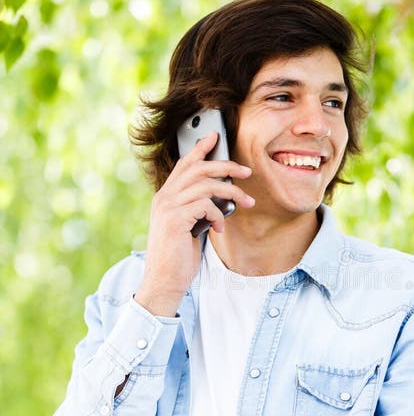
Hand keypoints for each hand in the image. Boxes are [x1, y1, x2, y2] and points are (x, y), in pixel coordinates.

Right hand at [136, 130, 254, 315]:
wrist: (164, 280)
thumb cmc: (179, 256)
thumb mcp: (189, 226)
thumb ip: (198, 208)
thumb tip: (221, 196)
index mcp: (166, 197)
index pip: (184, 164)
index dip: (200, 148)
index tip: (215, 136)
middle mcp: (164, 197)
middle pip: (198, 168)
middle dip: (226, 166)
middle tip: (246, 172)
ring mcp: (168, 207)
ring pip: (206, 185)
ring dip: (231, 192)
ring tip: (246, 203)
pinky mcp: (175, 219)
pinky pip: (205, 205)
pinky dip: (219, 214)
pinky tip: (220, 228)